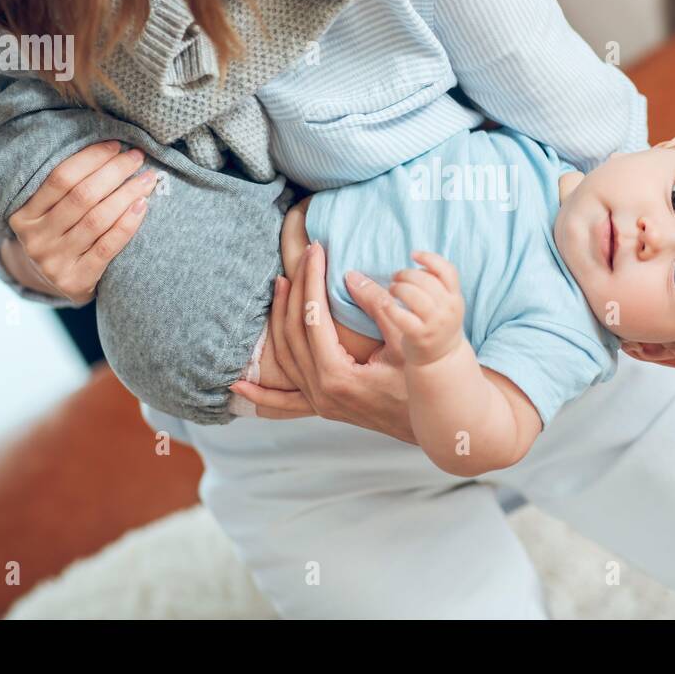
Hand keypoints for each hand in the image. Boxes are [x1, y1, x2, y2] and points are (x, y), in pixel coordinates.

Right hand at [5, 141, 156, 303]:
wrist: (63, 281)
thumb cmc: (63, 234)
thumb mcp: (52, 211)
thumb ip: (68, 185)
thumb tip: (110, 146)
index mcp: (23, 214)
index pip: (60, 177)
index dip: (91, 158)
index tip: (116, 145)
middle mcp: (35, 238)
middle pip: (82, 196)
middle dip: (114, 172)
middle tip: (136, 157)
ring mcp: (54, 261)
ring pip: (97, 219)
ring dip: (127, 194)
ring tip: (146, 179)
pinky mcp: (76, 279)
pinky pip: (108, 246)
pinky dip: (128, 223)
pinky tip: (142, 205)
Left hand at [230, 242, 418, 443]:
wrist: (436, 422)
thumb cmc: (426, 383)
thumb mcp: (407, 343)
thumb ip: (380, 309)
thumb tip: (351, 276)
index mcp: (338, 376)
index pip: (313, 318)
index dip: (313, 279)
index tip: (316, 250)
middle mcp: (322, 392)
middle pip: (293, 333)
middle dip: (296, 290)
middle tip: (302, 257)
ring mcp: (321, 403)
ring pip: (285, 357)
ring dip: (278, 320)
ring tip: (281, 284)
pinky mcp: (324, 408)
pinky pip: (285, 403)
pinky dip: (262, 394)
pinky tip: (238, 385)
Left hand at [386, 251, 464, 365]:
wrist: (441, 361)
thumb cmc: (438, 326)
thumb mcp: (445, 304)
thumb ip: (436, 283)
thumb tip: (415, 256)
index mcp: (455, 298)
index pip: (448, 271)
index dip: (430, 258)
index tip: (413, 255)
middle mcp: (448, 310)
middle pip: (425, 280)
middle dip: (406, 274)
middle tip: (396, 278)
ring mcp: (434, 323)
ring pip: (412, 294)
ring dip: (397, 288)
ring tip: (392, 290)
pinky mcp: (419, 336)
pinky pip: (400, 315)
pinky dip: (389, 307)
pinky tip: (386, 305)